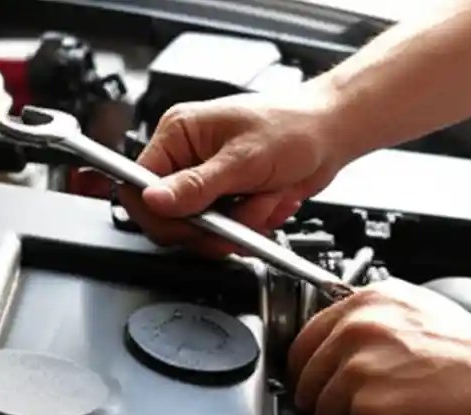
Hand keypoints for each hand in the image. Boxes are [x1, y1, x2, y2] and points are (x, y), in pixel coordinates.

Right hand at [118, 85, 352, 255]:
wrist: (331, 135)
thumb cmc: (294, 127)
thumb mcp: (243, 159)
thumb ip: (196, 185)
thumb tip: (154, 200)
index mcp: (179, 134)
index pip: (139, 184)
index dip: (157, 212)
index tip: (185, 225)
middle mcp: (187, 157)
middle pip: (169, 216)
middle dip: (209, 225)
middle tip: (236, 223)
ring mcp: (208, 181)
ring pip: (202, 229)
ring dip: (240, 223)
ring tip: (264, 198)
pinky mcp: (229, 200)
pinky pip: (227, 231)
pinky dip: (253, 225)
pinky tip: (270, 201)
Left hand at [288, 279, 470, 414]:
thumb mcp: (418, 316)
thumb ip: (376, 330)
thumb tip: (349, 357)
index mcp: (366, 303)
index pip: (303, 344)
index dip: (315, 377)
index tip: (327, 392)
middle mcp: (357, 329)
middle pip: (307, 386)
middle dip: (334, 409)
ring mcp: (360, 369)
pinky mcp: (371, 409)